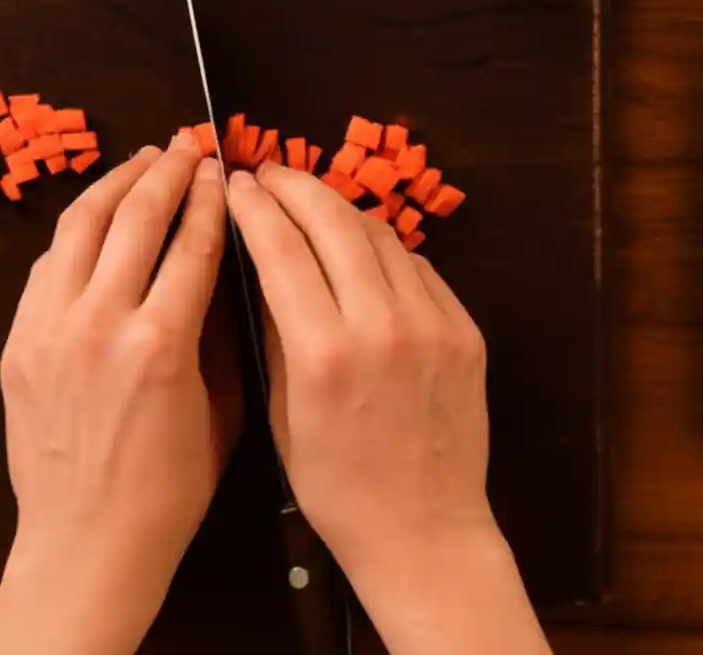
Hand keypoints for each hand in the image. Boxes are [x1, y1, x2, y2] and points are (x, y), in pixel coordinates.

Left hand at [0, 135, 236, 654]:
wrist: (88, 539)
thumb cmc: (171, 489)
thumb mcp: (222, 410)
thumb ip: (222, 333)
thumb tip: (225, 267)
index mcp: (164, 343)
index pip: (193, 242)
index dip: (213, 198)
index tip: (224, 169)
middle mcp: (101, 322)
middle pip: (136, 217)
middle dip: (168, 171)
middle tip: (188, 146)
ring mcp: (49, 328)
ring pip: (81, 225)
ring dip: (116, 183)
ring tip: (142, 160)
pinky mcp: (18, 342)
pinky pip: (48, 265)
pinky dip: (77, 231)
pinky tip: (98, 218)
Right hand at [228, 163, 550, 654]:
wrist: (424, 529)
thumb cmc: (337, 487)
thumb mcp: (282, 414)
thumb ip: (277, 333)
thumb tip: (266, 264)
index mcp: (323, 353)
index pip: (281, 248)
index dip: (254, 207)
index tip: (236, 185)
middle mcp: (382, 326)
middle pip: (334, 222)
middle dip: (295, 186)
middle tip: (270, 174)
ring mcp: (433, 325)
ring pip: (381, 236)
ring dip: (339, 210)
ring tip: (310, 204)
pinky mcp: (465, 331)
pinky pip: (418, 268)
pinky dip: (383, 250)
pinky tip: (360, 251)